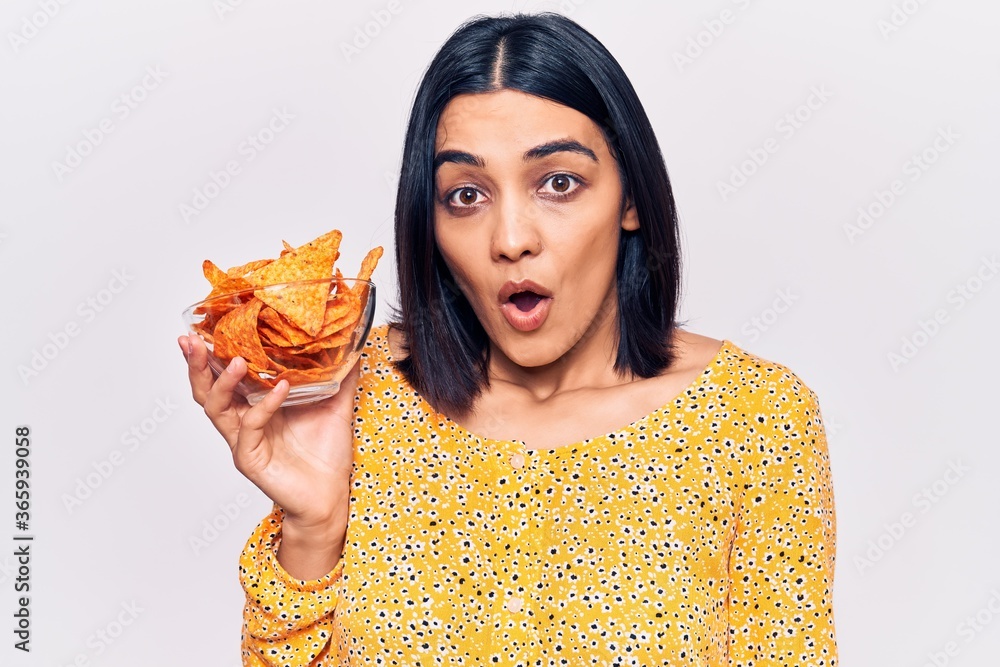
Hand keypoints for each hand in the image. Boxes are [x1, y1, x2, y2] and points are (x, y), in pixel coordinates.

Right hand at [179, 332, 359, 533]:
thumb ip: (340, 377)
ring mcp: (244, 442)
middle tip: (192, 339)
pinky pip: (250, 427)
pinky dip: (263, 406)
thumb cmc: (326, 455)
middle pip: (207, 390)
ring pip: (216, 408)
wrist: (332, 496)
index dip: (212, 353)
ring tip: (233, 360)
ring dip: (222, 382)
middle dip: (197, 363)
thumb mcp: (336, 407)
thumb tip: (354, 345)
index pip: (225, 375)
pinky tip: (280, 388)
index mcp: (256, 406)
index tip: (204, 325)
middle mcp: (243, 422)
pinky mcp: (250, 460)